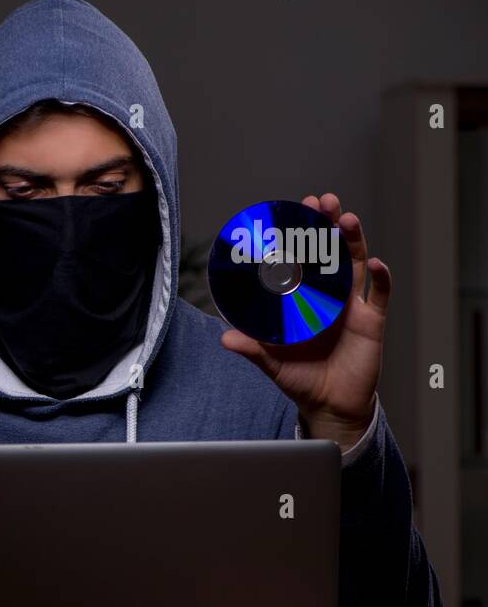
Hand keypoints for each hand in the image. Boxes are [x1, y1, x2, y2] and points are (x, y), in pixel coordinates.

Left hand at [220, 192, 388, 450]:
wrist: (330, 405)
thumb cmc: (301, 379)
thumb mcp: (272, 363)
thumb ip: (252, 349)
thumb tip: (226, 338)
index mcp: (302, 300)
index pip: (300, 260)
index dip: (298, 236)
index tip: (290, 212)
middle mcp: (328, 297)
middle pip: (329, 252)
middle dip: (325, 225)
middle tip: (321, 202)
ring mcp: (352, 306)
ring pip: (354, 265)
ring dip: (352, 241)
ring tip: (345, 219)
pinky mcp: (372, 321)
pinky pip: (380, 295)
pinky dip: (381, 278)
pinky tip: (375, 264)